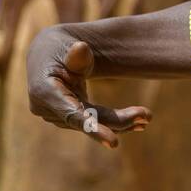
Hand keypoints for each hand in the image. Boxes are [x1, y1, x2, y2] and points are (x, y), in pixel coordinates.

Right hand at [26, 28, 150, 147]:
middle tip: (146, 117)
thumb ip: (77, 54)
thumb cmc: (61, 48)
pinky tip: (138, 121)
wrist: (48, 53)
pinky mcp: (67, 117)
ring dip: (120, 122)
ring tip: (146, 117)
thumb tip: (81, 48)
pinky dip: (113, 120)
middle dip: (117, 122)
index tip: (114, 142)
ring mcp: (56, 115)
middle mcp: (46, 108)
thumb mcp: (69, 48)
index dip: (93, 128)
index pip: (72, 115)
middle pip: (87, 120)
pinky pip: (92, 120)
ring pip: (92, 122)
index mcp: (44, 91)